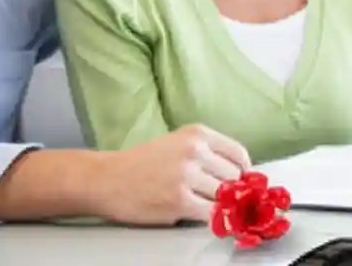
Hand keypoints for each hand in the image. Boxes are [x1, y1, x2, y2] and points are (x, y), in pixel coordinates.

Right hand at [93, 124, 252, 224]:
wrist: (108, 179)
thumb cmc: (141, 163)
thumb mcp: (177, 143)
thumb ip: (206, 153)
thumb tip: (238, 174)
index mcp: (197, 134)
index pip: (238, 154)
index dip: (243, 172)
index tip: (240, 182)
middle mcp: (195, 151)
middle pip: (234, 177)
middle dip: (230, 190)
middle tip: (219, 196)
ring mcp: (188, 176)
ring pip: (225, 197)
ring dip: (219, 205)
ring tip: (204, 204)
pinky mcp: (180, 201)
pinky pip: (211, 214)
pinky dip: (211, 218)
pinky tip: (201, 215)